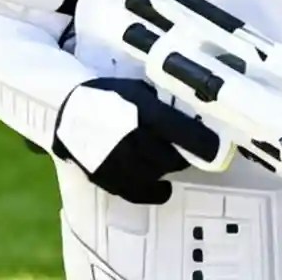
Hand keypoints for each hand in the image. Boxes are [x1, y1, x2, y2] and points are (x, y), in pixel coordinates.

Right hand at [53, 77, 219, 204]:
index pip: (178, 130)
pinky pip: (135, 191)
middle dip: (181, 156)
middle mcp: (129, 136)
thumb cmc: (106, 96)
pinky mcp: (104, 175)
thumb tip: (189, 114)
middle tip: (185, 151)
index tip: (216, 149)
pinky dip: (153, 192)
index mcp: (140, 111)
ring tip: (167, 162)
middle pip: (169, 157)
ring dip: (166, 170)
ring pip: (154, 174)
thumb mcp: (136, 90)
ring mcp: (115, 159)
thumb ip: (159, 105)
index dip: (201, 142)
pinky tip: (162, 189)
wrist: (65, 108)